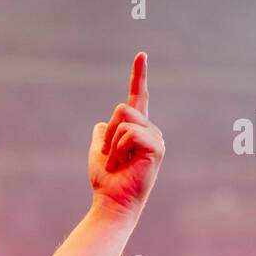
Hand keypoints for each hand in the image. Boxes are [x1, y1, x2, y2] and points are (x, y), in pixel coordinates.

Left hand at [87, 52, 164, 217]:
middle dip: (109, 133)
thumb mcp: (99, 150)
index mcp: (137, 129)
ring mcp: (156, 139)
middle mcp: (150, 131)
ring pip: (125, 119)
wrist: (111, 200)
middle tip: (112, 157)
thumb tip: (103, 124)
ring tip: (118, 162)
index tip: (141, 54)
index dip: (139, 76)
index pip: (138, 98)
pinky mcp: (157, 147)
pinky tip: (124, 164)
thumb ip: (102, 134)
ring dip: (113, 143)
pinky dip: (119, 149)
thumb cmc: (105, 180)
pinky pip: (129, 133)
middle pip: (123, 108)